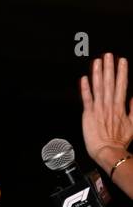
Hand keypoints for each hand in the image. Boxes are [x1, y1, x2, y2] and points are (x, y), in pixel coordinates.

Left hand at [80, 53, 132, 169]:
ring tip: (97, 61)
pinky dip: (85, 88)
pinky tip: (84, 78)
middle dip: (109, 68)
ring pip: (98, 87)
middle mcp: (109, 105)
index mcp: (120, 107)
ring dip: (97, 73)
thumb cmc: (119, 140)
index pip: (121, 85)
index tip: (121, 61)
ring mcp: (98, 108)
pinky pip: (86, 99)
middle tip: (108, 55)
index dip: (121, 72)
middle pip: (110, 83)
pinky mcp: (88, 114)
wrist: (108, 151)